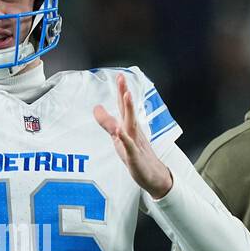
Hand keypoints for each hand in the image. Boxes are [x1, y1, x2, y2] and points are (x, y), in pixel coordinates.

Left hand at [93, 74, 173, 199]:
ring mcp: (135, 143)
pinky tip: (120, 131)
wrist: (152, 175)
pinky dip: (125, 138)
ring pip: (131, 124)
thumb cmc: (135, 154)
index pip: (124, 106)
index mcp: (129, 126)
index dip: (121, 91)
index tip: (119, 76)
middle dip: (125, 94)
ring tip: (127, 95)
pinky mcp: (134, 157)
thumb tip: (96, 107)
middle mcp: (133, 132)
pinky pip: (129, 147)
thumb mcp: (119, 136)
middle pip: (128, 110)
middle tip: (122, 78)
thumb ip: (108, 121)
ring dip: (129, 110)